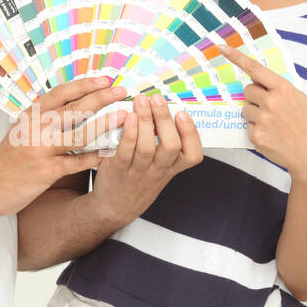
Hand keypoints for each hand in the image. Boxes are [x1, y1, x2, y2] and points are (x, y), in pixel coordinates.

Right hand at [0, 76, 129, 215]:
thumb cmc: (8, 158)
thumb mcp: (21, 129)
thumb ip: (43, 118)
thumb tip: (72, 105)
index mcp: (31, 115)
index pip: (61, 93)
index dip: (84, 85)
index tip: (104, 80)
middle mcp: (36, 128)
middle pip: (75, 109)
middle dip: (102, 98)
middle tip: (122, 92)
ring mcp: (41, 149)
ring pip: (80, 134)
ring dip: (105, 125)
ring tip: (124, 119)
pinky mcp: (46, 171)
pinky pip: (76, 162)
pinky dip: (94, 157)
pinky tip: (109, 152)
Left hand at [90, 92, 203, 224]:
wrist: (114, 208)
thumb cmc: (137, 183)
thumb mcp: (159, 169)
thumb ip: (164, 146)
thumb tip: (165, 111)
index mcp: (172, 168)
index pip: (193, 155)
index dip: (191, 134)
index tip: (183, 114)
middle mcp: (158, 171)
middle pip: (170, 146)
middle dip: (164, 119)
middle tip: (157, 99)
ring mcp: (138, 172)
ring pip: (147, 147)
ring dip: (144, 121)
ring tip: (141, 101)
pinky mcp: (118, 171)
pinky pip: (125, 152)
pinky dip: (127, 134)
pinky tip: (127, 117)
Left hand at [213, 43, 306, 179]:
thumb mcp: (300, 100)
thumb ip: (281, 90)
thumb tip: (262, 84)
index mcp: (284, 89)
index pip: (256, 69)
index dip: (237, 57)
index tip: (222, 48)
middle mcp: (271, 101)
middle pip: (248, 90)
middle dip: (255, 97)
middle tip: (270, 109)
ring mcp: (263, 119)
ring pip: (246, 109)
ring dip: (255, 115)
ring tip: (273, 125)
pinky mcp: (256, 135)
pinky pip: (248, 126)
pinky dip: (256, 131)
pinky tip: (272, 137)